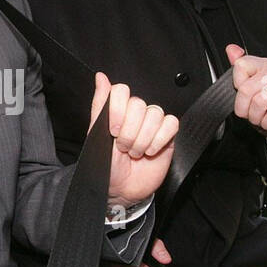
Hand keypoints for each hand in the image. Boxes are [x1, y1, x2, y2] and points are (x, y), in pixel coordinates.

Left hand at [92, 72, 178, 210]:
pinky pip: (171, 123)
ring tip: (136, 152)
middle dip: (129, 132)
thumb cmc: (106, 165)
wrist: (120, 189)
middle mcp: (136, 114)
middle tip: (123, 147)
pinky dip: (160, 139)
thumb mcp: (96, 135)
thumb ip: (100, 104)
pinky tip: (151, 151)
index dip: (118, 110)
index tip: (112, 131)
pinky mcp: (168, 135)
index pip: (121, 91)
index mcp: (117, 110)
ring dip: (143, 138)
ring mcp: (153, 123)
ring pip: (155, 114)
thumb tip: (100, 77)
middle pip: (139, 104)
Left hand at [225, 45, 266, 155]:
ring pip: (260, 101)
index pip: (241, 65)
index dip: (238, 87)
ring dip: (257, 117)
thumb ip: (239, 72)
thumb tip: (230, 48)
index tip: (246, 97)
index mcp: (265, 65)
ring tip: (263, 118)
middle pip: (246, 88)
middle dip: (244, 109)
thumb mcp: (248, 95)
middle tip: (252, 114)